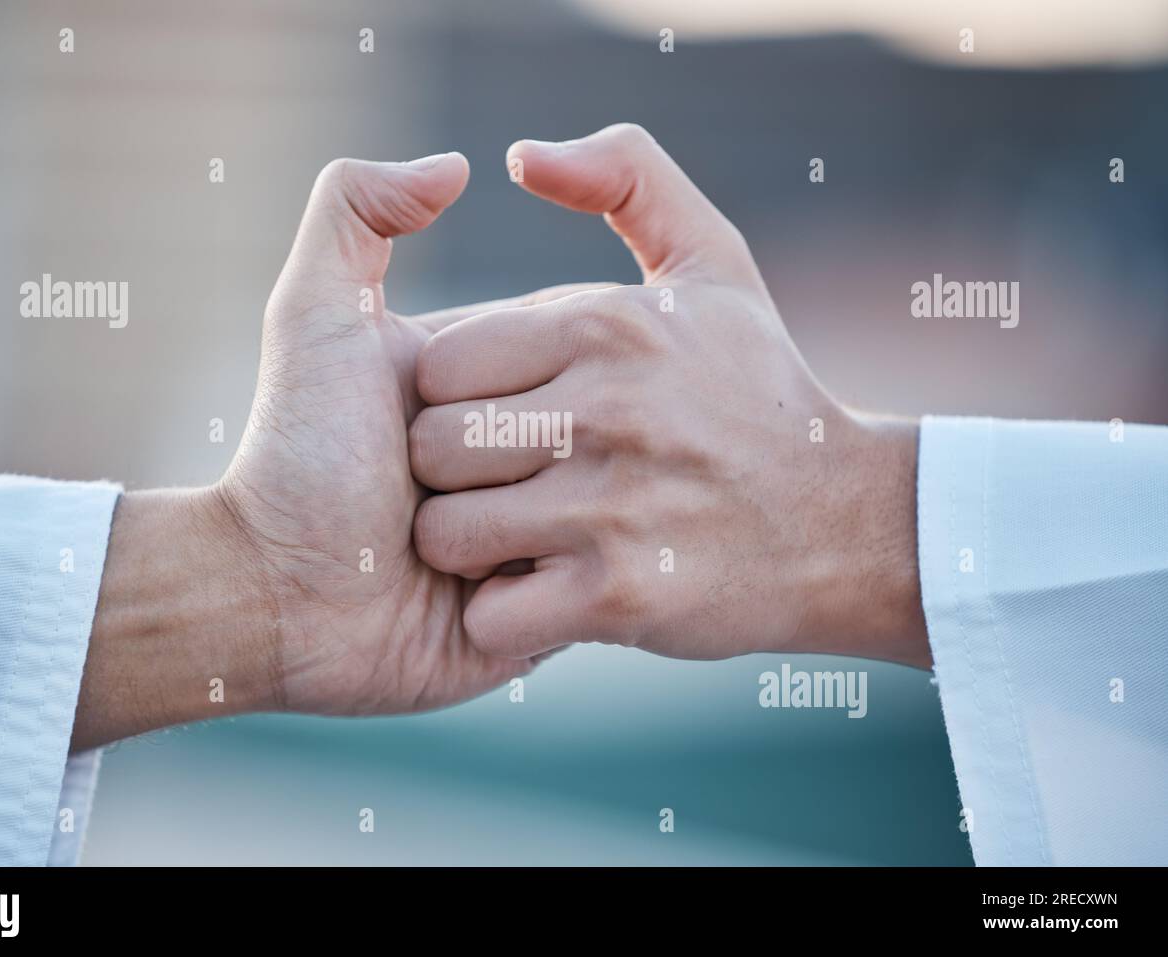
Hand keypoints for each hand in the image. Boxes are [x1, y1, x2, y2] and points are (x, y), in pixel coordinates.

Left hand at [74, 152, 592, 748]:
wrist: (272, 598)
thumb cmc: (296, 452)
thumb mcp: (315, 317)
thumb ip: (355, 212)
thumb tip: (457, 165)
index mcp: (501, 379)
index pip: (529, 351)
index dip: (459, 387)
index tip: (408, 416)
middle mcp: (539, 451)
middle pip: (550, 436)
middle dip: (463, 469)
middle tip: (410, 493)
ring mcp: (556, 537)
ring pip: (563, 515)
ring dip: (482, 539)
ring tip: (434, 552)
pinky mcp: (558, 615)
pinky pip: (569, 594)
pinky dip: (515, 602)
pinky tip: (472, 597)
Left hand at [409, 125, 928, 667]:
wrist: (844, 526)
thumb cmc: (759, 393)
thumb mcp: (713, 263)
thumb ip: (628, 179)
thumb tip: (520, 157)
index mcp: (607, 323)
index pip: (440, 363)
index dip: (462, 400)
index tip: (511, 419)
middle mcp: (606, 409)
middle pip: (431, 449)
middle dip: (457, 476)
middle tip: (513, 486)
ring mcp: (610, 509)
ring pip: (445, 534)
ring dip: (474, 549)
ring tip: (527, 539)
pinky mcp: (618, 598)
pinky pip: (491, 614)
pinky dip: (507, 617)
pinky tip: (551, 593)